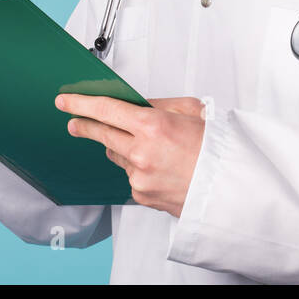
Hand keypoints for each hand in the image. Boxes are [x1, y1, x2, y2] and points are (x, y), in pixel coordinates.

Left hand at [56, 94, 206, 217]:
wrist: (233, 189)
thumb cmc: (219, 149)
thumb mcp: (193, 111)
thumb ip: (159, 105)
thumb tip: (136, 103)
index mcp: (153, 127)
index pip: (106, 110)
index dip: (81, 104)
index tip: (66, 101)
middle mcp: (141, 154)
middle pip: (102, 136)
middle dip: (86, 126)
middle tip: (75, 122)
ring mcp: (139, 178)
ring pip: (118, 157)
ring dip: (122, 148)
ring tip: (148, 146)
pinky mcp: (142, 196)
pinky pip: (130, 177)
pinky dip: (138, 168)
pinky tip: (159, 166)